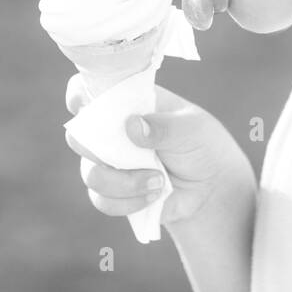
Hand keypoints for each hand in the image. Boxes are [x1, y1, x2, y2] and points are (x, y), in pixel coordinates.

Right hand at [64, 75, 254, 229]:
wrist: (213, 188)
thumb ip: (164, 126)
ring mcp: (111, 164)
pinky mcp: (115, 194)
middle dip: (97, 148)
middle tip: (127, 153)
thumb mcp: (192, 129)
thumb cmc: (203, 146)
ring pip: (90, 174)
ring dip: (123, 181)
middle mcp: (112, 132)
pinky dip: (128, 201)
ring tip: (158, 180)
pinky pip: (102, 200)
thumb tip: (132, 125)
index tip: (83, 107)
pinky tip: (155, 195)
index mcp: (128, 104)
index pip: (89, 90)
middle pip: (77, 136)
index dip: (78, 96)